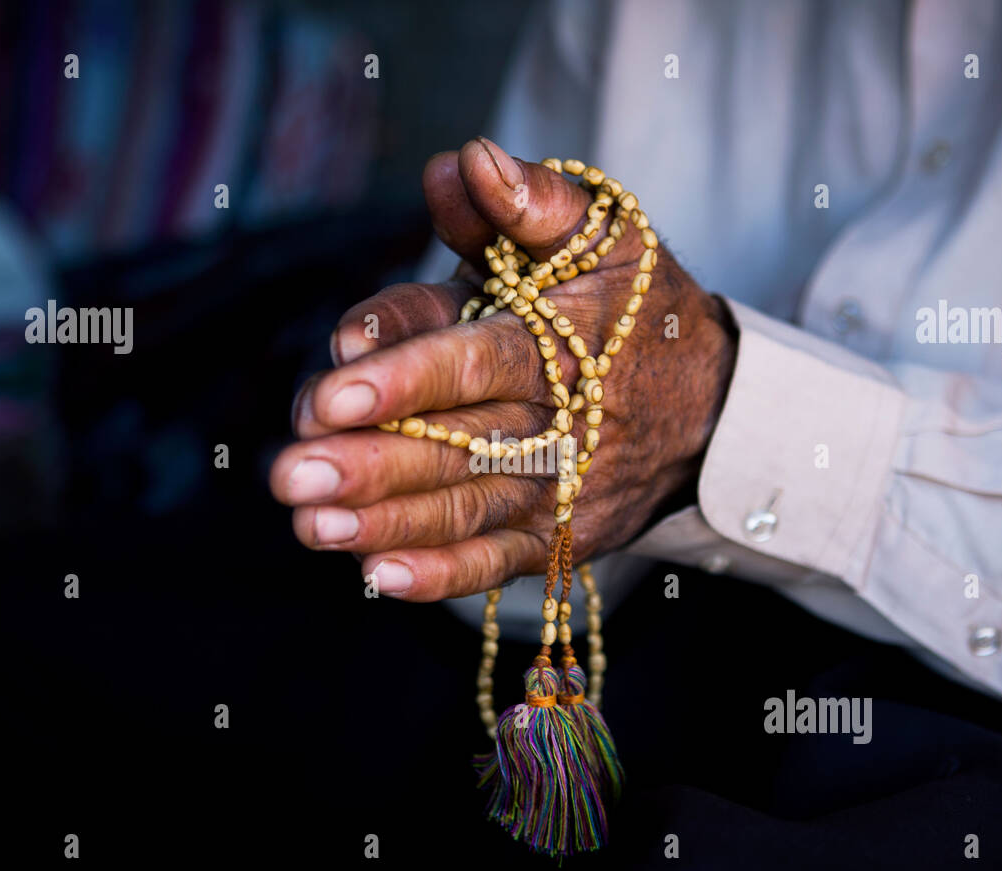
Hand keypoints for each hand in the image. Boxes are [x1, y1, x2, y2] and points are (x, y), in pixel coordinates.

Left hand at [269, 137, 737, 600]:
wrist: (713, 405)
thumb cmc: (633, 310)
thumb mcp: (604, 237)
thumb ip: (528, 204)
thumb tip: (462, 162)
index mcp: (560, 342)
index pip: (475, 364)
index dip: (404, 379)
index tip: (331, 389)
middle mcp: (559, 423)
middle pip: (457, 448)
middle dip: (371, 464)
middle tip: (289, 474)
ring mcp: (558, 489)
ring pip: (465, 510)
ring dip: (385, 524)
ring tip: (310, 525)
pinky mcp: (558, 535)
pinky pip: (498, 563)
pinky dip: (441, 576)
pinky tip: (377, 578)